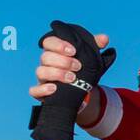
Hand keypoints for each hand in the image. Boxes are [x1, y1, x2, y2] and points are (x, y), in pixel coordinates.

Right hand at [29, 21, 116, 139]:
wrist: (85, 101)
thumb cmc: (86, 78)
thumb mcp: (95, 64)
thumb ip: (97, 50)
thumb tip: (104, 39)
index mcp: (58, 53)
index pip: (49, 41)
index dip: (59, 43)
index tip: (73, 50)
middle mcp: (48, 65)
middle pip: (45, 56)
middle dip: (62, 60)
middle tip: (78, 66)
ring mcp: (44, 80)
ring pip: (41, 71)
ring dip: (56, 73)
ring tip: (73, 78)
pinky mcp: (44, 96)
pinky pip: (35, 92)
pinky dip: (43, 90)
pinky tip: (55, 90)